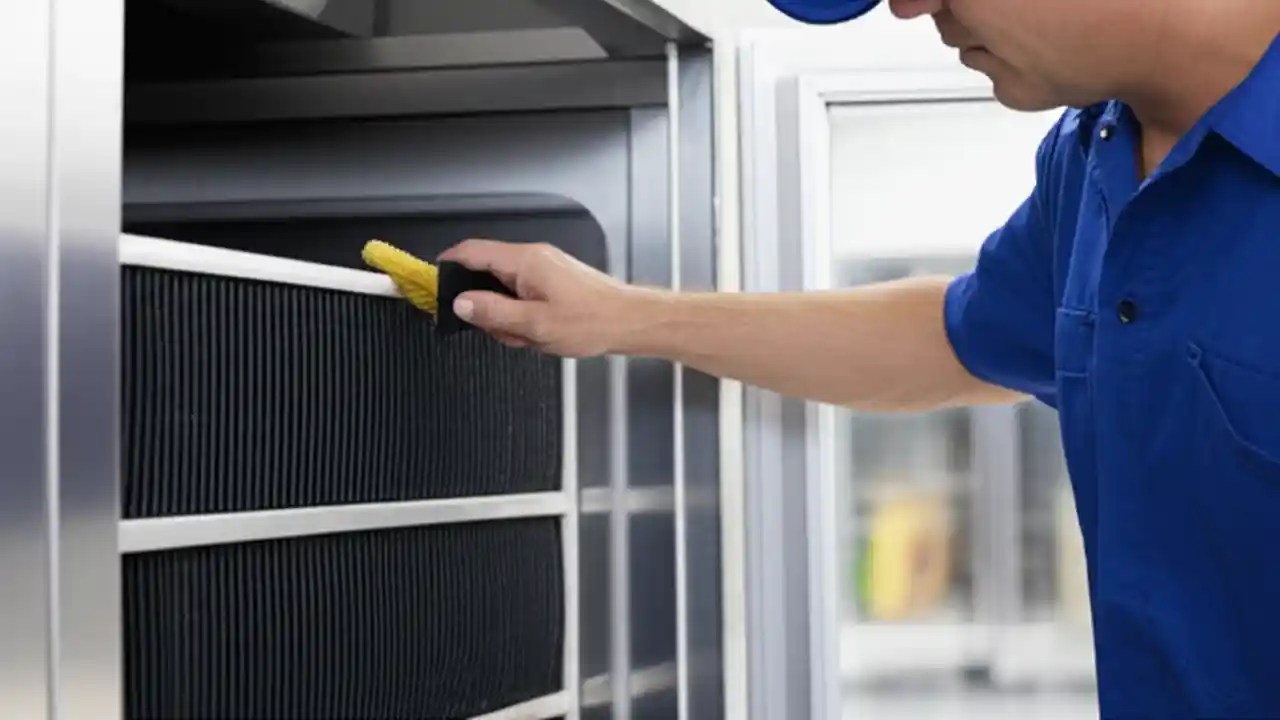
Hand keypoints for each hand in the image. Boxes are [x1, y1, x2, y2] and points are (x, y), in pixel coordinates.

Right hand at [438, 239, 640, 356]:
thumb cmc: (592, 321)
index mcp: (524, 261)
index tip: (431, 283)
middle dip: (488, 309)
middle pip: (486, 276)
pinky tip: (540, 335)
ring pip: (505, 291)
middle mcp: (533, 258)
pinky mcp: (554, 282)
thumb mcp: (534, 324)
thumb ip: (493, 313)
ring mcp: (544, 269)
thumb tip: (460, 303)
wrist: (632, 322)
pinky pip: (523, 297)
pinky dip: (524, 318)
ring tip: (531, 337)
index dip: (446, 266)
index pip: (471, 251)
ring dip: (509, 318)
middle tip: (504, 332)